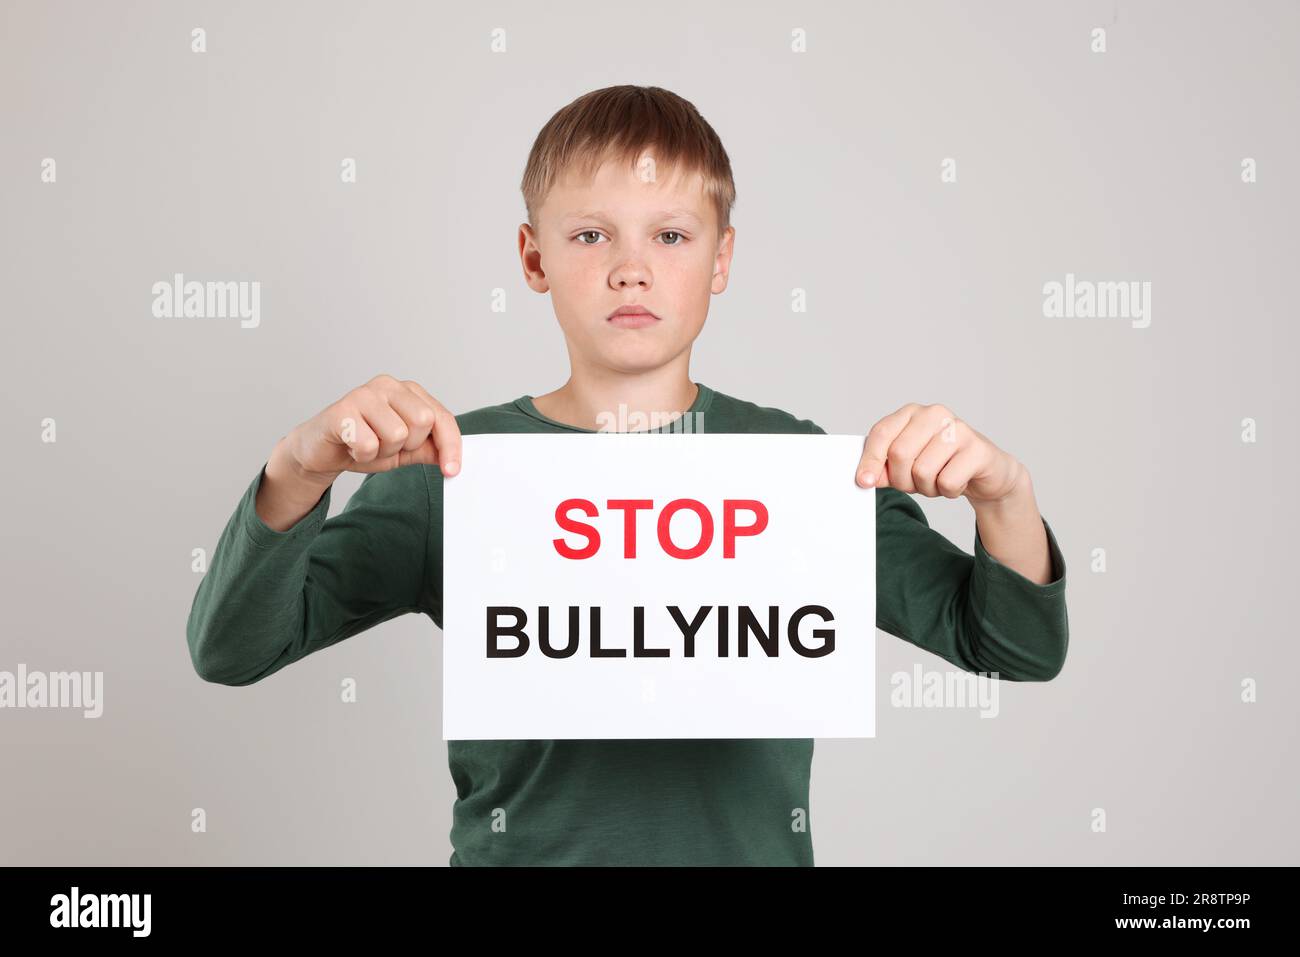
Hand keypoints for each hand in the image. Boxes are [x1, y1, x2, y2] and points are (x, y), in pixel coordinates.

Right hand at [284, 374, 461, 482]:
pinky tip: (351, 446)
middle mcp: (387, 385)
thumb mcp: (404, 450)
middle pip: (423, 422)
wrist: (320, 451)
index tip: (451, 470)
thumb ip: (430, 449)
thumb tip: (455, 458)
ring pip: (397, 435)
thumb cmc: (362, 444)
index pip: (441, 417)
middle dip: (408, 446)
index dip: (451, 446)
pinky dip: (362, 455)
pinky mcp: (341, 410)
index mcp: (407, 391)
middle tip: (386, 446)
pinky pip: (369, 444)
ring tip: (367, 445)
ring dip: (383, 452)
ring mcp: (363, 394)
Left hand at [855, 402, 1022, 504]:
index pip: (881, 433)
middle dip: (902, 479)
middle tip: (915, 483)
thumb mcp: (906, 465)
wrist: (986, 472)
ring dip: (927, 488)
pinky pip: (947, 482)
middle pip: (899, 454)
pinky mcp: (977, 449)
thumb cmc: (941, 464)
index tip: (863, 482)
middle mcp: (934, 414)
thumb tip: (865, 477)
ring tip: (939, 480)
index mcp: (912, 413)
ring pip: (922, 471)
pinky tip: (957, 481)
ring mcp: (958, 429)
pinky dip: (948, 491)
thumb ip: (884, 468)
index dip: (869, 460)